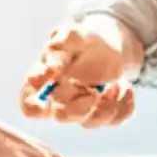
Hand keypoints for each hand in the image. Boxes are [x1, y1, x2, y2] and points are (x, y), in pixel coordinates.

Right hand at [20, 14, 142, 127]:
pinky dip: (124, 106)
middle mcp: (60, 99)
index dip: (34, 106)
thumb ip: (61, 45)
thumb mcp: (75, 34)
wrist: (115, 42)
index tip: (50, 99)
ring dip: (107, 104)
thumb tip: (51, 66)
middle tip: (95, 92)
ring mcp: (83, 108)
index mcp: (45, 80)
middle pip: (61, 116)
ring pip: (90, 122)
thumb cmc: (87, 38)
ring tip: (117, 83)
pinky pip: (114, 119)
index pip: (29, 103)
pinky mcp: (104, 112)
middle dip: (80, 107)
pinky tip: (128, 88)